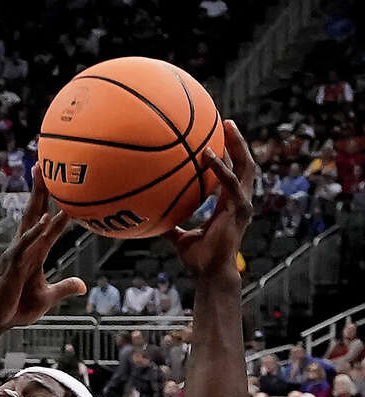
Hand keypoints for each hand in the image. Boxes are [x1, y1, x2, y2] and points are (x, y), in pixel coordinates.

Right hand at [0, 167, 86, 330]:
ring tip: (42, 176)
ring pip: (29, 221)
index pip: (46, 222)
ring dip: (37, 198)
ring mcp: (17, 253)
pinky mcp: (12, 265)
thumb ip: (64, 288)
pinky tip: (44, 219)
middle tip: (44, 162)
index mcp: (33, 252)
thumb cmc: (16, 309)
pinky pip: (25, 245)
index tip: (58, 182)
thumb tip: (83, 285)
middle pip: (34, 211)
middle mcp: (24, 247)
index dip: (52, 203)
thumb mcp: (47, 297)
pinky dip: (35, 232)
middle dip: (40, 188)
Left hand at [169, 120, 254, 279]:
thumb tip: (151, 218)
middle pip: (243, 163)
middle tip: (226, 121)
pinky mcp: (240, 209)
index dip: (227, 154)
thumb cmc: (197, 260)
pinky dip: (220, 168)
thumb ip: (170, 224)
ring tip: (226, 126)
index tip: (216, 136)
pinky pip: (230, 182)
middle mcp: (239, 200)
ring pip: (245, 166)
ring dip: (236, 145)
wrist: (210, 274)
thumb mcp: (179, 238)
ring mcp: (242, 203)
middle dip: (236, 141)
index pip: (231, 172)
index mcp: (227, 203)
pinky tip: (208, 155)